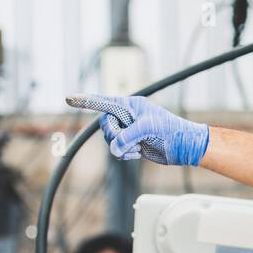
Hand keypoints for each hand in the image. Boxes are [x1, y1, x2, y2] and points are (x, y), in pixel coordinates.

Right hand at [73, 93, 209, 165]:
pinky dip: (126, 154)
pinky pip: (118, 150)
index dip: (86, 101)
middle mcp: (127, 116)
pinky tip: (140, 152)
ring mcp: (129, 130)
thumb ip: (127, 136)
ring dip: (122, 147)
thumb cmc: (170, 130)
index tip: (69, 98)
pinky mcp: (132, 143)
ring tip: (138, 147)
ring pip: (110, 140)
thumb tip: (115, 148)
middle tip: (131, 139)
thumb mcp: (147, 128)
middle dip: (115, 135)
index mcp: (130, 105)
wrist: (182, 146)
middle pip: (105, 125)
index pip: (103, 102)